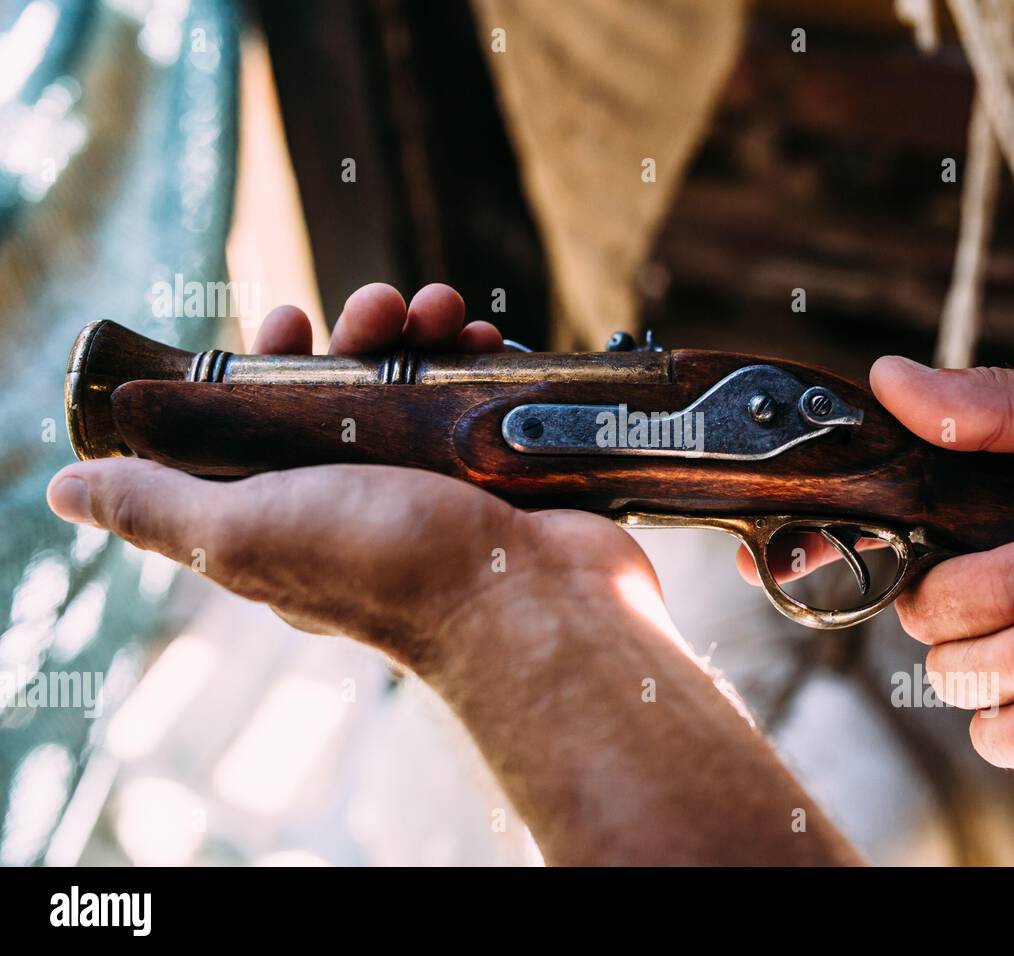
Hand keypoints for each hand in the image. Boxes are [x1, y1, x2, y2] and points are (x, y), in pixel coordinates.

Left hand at [46, 283, 645, 677]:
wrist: (528, 602)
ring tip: (446, 310)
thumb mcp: (246, 532)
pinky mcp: (497, 464)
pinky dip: (482, 352)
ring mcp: (439, 479)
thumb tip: (65, 489)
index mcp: (296, 510)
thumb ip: (159, 505)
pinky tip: (490, 334)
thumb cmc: (388, 570)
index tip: (292, 324)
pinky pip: (482, 389)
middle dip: (360, 328)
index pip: (266, 421)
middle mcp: (365, 493)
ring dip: (426, 326)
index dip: (270, 361)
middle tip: (378, 310)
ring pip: (421, 377)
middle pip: (350, 384)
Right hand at [863, 358, 1013, 768]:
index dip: (823, 539)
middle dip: (1000, 589)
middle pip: (917, 603)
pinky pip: (993, 736)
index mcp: (974, 500)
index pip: (872, 518)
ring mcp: (1010, 644)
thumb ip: (999, 402)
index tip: (791, 551)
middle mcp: (979, 573)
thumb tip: (893, 377)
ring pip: (953, 671)